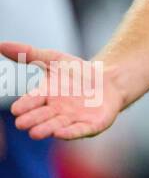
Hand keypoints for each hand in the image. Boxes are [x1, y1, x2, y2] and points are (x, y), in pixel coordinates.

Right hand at [0, 42, 123, 139]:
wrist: (109, 80)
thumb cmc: (77, 72)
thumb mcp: (55, 59)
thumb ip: (30, 54)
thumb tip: (1, 44)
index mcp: (44, 97)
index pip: (30, 102)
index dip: (24, 105)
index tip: (17, 109)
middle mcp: (54, 111)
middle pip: (40, 117)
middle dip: (31, 120)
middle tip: (22, 123)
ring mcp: (71, 120)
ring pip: (55, 126)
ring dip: (45, 129)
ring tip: (34, 133)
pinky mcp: (90, 125)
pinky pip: (78, 131)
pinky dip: (69, 133)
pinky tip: (60, 133)